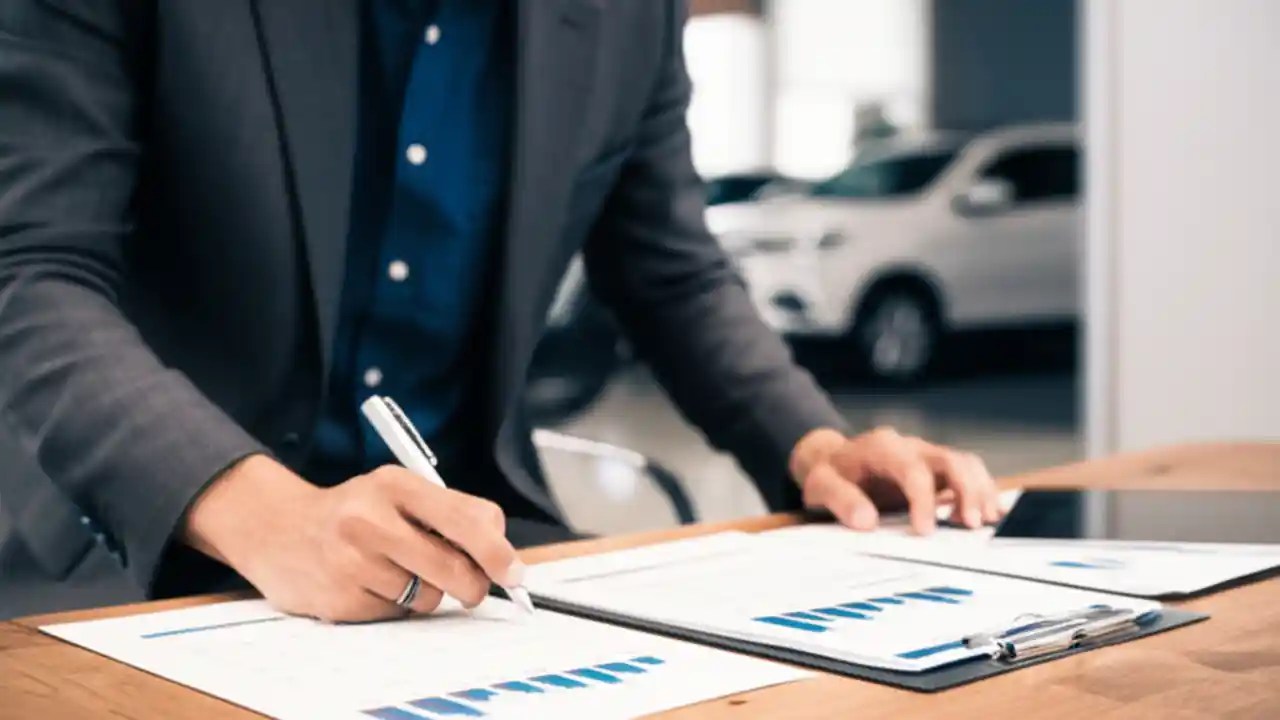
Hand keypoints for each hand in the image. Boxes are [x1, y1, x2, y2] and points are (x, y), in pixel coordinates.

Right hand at [183, 455, 522, 622]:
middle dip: (473, 584)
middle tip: (472, 587)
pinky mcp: (339, 599)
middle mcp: (370, 519)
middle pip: (453, 567)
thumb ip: (450, 513)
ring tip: (399, 571)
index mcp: (395, 484)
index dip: (497, 552)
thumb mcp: (397, 493)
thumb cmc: (353, 512)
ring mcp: (351, 561)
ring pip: (427, 597)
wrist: (276, 529)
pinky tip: (371, 584)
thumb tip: (501, 554)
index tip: (513, 572)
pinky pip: (395, 614)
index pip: (465, 519)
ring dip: (427, 593)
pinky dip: (395, 605)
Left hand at [790, 427, 1000, 533]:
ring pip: (965, 464)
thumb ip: (840, 500)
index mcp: (882, 448)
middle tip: (972, 525)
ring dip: (979, 491)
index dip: (923, 500)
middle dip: (967, 490)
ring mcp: (926, 457)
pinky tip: (986, 516)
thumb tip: (866, 521)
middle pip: (950, 459)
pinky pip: (967, 473)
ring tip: (983, 523)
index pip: (913, 469)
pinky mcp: (936, 470)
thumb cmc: (829, 473)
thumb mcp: (820, 485)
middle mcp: (910, 447)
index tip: (924, 531)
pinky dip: (980, 492)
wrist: (832, 461)